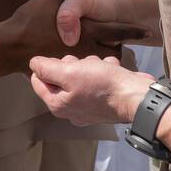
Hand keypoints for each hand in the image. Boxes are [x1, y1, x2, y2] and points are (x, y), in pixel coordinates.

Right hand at [1, 0, 147, 71]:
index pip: (119, 31)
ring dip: (105, 59)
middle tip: (118, 42)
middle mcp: (88, 50)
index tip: (147, 31)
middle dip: (118, 47)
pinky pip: (88, 72)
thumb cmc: (31, 20)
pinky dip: (91, 68)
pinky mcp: (69, 72)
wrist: (10, 47)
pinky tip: (83, 64)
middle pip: (115, 51)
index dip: (134, 30)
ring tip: (101, 54)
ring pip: (102, 63)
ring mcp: (79, 63)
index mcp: (88, 30)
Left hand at [29, 55, 155, 125]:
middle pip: (60, 76)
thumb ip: (47, 68)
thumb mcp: (69, 72)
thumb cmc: (102, 85)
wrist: (137, 97)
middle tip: (84, 65)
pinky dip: (105, 71)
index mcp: (57, 104)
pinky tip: (111, 70)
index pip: (37, 80)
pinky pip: (98, 79)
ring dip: (91, 65)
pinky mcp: (104, 101)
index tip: (62, 62)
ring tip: (102, 67)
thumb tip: (33, 64)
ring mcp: (88, 106)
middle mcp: (70, 109)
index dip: (47, 65)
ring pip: (81, 74)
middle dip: (73, 64)